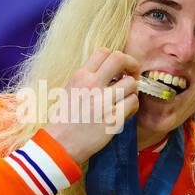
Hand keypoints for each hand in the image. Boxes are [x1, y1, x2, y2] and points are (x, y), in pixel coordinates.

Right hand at [43, 47, 140, 164]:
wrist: (61, 142)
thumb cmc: (67, 117)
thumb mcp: (72, 89)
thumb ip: (91, 78)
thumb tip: (114, 71)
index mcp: (80, 76)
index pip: (104, 51)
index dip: (118, 57)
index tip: (120, 69)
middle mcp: (92, 85)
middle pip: (120, 59)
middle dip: (132, 65)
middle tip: (132, 76)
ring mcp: (103, 101)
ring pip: (132, 83)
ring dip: (133, 90)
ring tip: (126, 99)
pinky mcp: (113, 118)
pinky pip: (133, 103)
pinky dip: (133, 106)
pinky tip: (126, 111)